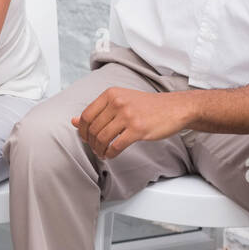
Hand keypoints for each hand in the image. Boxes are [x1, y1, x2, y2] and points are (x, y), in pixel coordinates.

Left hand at [72, 88, 192, 158]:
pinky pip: (116, 146)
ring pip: (102, 138)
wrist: (175, 108)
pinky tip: (111, 155)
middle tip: (95, 148)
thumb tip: (73, 121)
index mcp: (111, 94)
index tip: (85, 138)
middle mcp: (117, 103)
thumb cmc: (147, 106)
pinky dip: (110, 154)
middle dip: (91, 142)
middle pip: (92, 128)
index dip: (82, 130)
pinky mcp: (138, 129)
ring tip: (102, 153)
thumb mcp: (120, 101)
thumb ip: (97, 111)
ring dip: (99, 150)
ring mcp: (128, 116)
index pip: (86, 115)